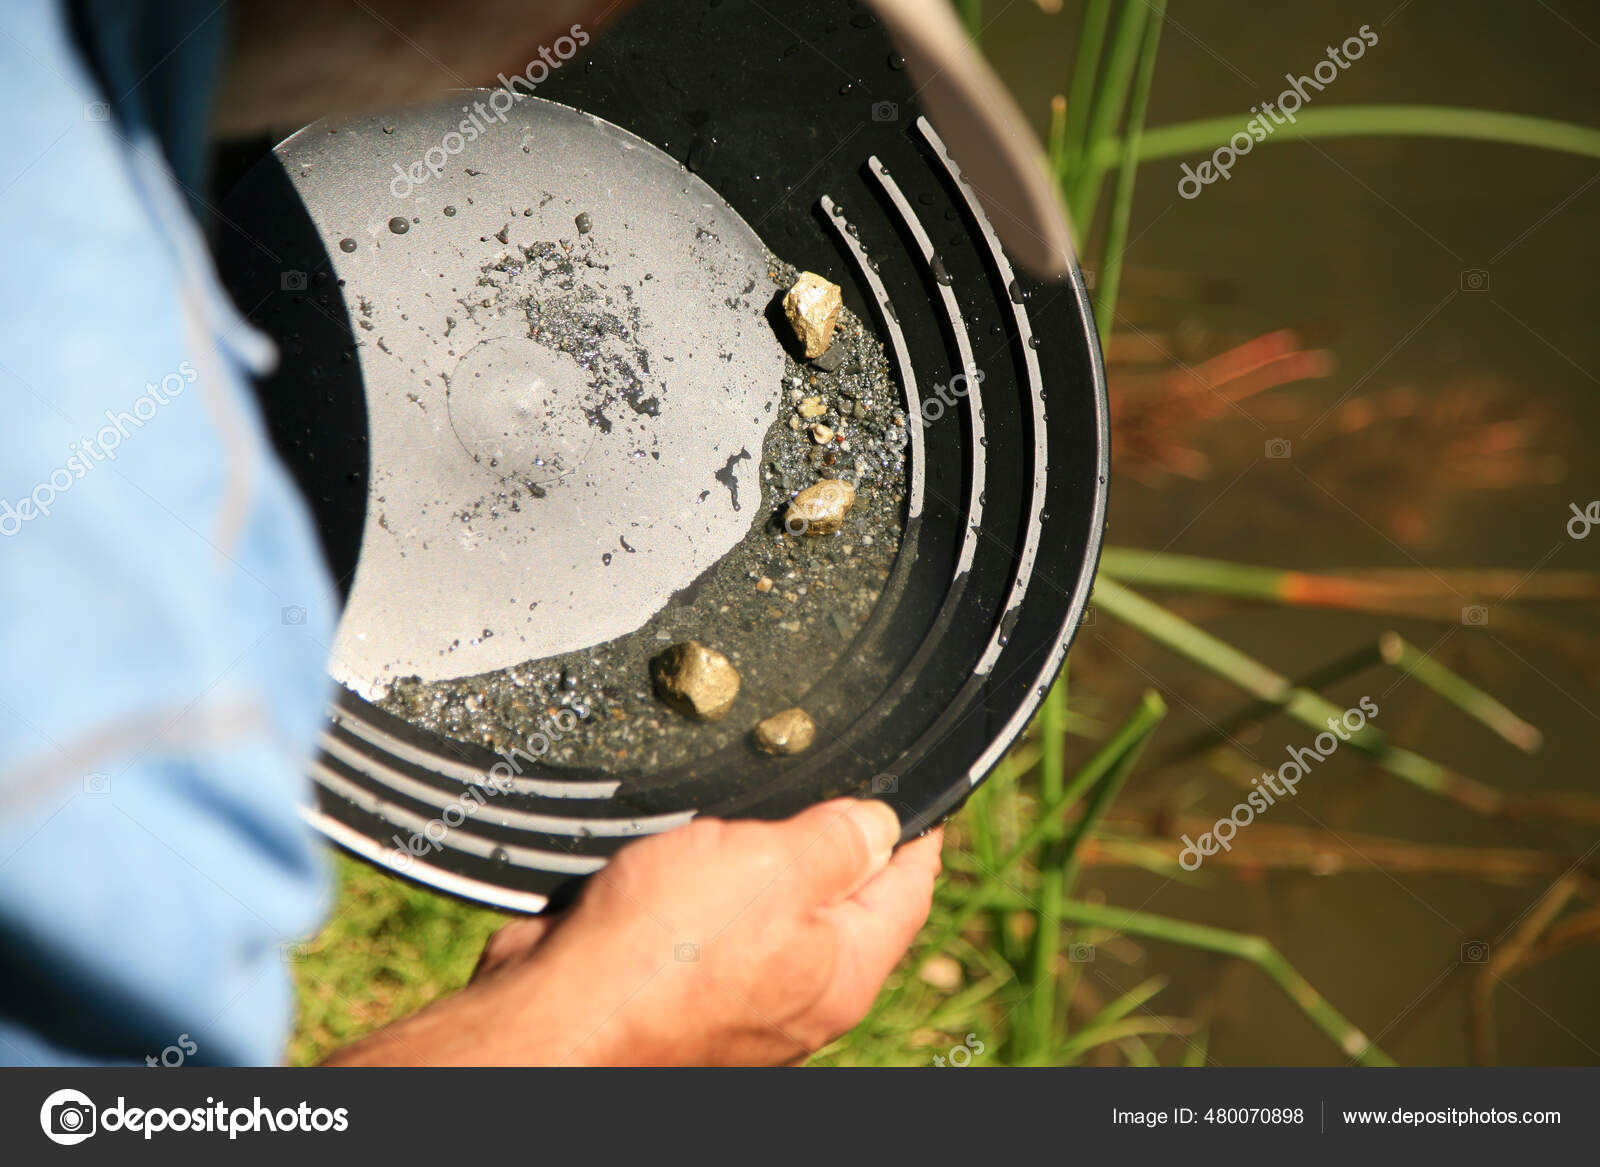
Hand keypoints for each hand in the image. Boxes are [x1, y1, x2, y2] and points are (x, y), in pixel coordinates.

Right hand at [325, 800, 941, 1065]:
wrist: (555, 1015)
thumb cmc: (661, 953)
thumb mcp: (773, 867)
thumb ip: (836, 841)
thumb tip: (881, 822)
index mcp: (842, 968)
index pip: (907, 885)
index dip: (912, 827)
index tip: (911, 787)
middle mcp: (799, 991)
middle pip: (839, 895)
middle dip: (827, 833)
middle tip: (811, 777)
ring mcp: (738, 991)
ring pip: (766, 903)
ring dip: (752, 855)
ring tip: (736, 813)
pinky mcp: (677, 984)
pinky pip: (706, 919)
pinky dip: (699, 882)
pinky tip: (680, 854)